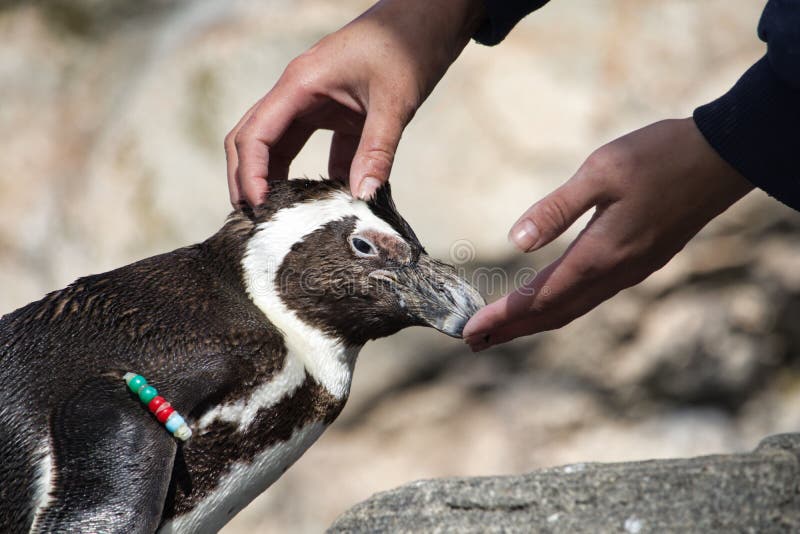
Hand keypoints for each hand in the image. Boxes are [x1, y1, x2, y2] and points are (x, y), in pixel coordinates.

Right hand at [226, 0, 485, 206]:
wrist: (430, 17)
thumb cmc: (409, 45)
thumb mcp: (394, 102)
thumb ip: (377, 151)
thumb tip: (361, 198)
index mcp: (300, 84)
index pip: (256, 134)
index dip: (250, 174)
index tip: (259, 208)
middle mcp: (298, 92)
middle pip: (253, 139)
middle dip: (247, 179)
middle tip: (254, 222)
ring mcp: (314, 101)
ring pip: (278, 145)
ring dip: (274, 179)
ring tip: (279, 219)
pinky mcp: (335, 110)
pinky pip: (313, 147)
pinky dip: (314, 175)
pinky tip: (324, 203)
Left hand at [463, 118, 753, 350]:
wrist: (723, 159)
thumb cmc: (660, 157)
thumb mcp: (600, 172)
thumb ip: (556, 209)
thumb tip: (516, 241)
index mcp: (600, 254)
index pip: (539, 297)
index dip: (502, 316)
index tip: (469, 330)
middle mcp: (616, 272)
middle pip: (555, 314)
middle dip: (512, 329)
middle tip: (474, 341)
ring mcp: (632, 271)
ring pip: (575, 308)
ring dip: (536, 322)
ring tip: (503, 329)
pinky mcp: (642, 262)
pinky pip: (592, 297)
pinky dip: (561, 307)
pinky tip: (550, 302)